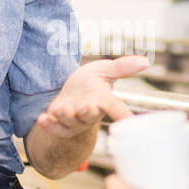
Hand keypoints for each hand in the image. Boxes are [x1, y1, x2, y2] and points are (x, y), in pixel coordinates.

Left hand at [34, 54, 148, 139]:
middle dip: (88, 112)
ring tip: (59, 109)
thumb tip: (146, 61)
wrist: (68, 92)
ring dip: (65, 116)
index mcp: (103, 101)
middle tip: (86, 106)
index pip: (115, 107)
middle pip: (91, 115)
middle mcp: (90, 113)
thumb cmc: (89, 83)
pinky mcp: (58, 124)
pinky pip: (54, 128)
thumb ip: (122, 67)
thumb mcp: (103, 70)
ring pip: (70, 122)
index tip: (129, 121)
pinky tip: (42, 119)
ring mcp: (74, 121)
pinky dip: (48, 125)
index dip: (122, 114)